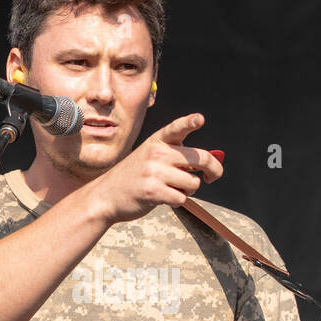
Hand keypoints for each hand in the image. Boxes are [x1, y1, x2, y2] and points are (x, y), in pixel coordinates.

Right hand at [87, 113, 223, 224]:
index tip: (200, 119)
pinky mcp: (153, 191)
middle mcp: (157, 153)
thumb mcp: (151, 159)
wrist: (106, 195)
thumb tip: (214, 161)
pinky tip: (162, 198)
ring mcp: (154, 172)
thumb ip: (178, 157)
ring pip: (193, 182)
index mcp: (157, 141)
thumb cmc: (134, 177)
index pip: (177, 128)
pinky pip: (182, 198)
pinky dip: (177, 201)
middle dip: (214, 170)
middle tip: (213, 177)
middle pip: (201, 158)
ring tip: (170, 189)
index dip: (190, 122)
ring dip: (188, 190)